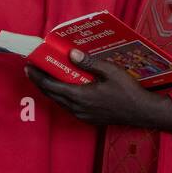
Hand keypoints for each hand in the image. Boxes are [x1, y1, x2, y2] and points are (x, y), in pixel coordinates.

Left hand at [25, 50, 171, 132]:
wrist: (142, 112)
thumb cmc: (128, 90)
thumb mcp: (111, 71)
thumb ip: (89, 63)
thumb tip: (71, 54)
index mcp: (80, 96)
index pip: (51, 86)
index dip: (38, 77)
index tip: (28, 66)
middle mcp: (78, 108)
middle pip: (52, 95)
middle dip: (40, 82)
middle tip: (32, 69)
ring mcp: (82, 115)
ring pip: (59, 102)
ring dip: (50, 89)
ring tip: (43, 77)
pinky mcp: (88, 118)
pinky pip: (68, 106)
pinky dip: (61, 96)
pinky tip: (62, 88)